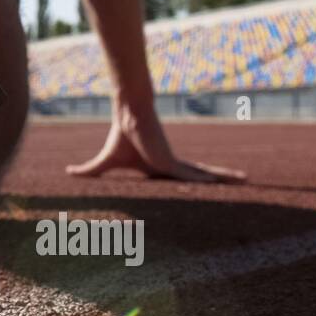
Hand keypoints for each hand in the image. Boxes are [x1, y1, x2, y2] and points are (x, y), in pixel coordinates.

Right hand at [66, 102, 245, 183]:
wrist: (129, 116)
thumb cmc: (120, 137)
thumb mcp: (104, 164)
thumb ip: (89, 172)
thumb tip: (66, 173)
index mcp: (160, 170)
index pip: (181, 183)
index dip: (194, 189)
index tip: (205, 200)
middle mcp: (173, 168)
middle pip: (200, 179)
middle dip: (220, 182)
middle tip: (240, 185)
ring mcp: (176, 165)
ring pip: (205, 176)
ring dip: (227, 178)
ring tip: (249, 180)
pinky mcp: (174, 163)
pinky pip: (197, 176)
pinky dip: (213, 180)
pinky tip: (231, 182)